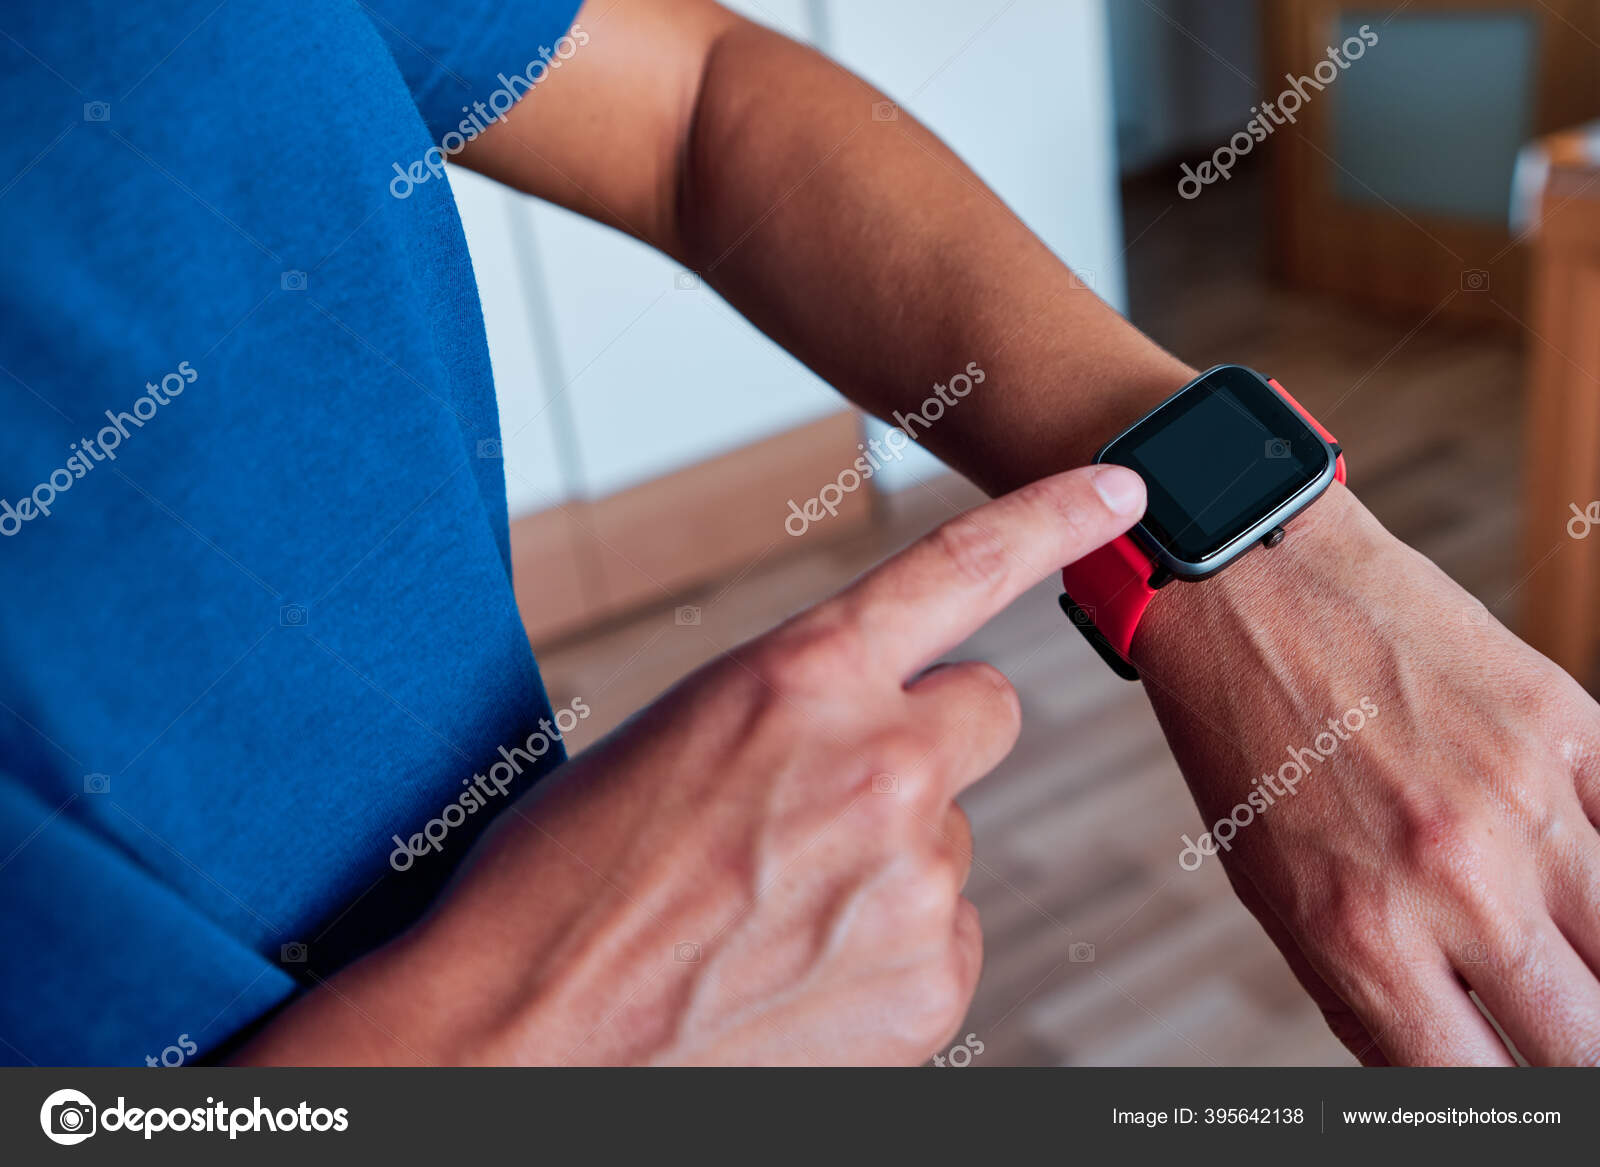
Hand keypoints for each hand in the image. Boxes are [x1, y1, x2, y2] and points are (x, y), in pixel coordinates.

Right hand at [237, 464, 1146, 1064]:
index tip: (1126, 488)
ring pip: (951, 835)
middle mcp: (882, 763)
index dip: (1054, 517)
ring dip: (889, 858)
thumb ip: (804, 708)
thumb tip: (893, 733)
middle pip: (986, 713)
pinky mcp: (932, 983)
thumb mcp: (677, 735)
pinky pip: (947, 930)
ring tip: (773, 907)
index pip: (960, 569)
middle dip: (929, 739)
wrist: (522, 1035)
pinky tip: (798, 970)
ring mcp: (916, 879)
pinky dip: (888, 947)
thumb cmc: (568, 880)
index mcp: (801, 675)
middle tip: (833, 796)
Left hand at [1137, 482, 1599, 1064]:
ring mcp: (1524, 800)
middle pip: (1584, 1045)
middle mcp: (1454, 880)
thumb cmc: (1245, 740)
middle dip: (1574, 1058)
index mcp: (1358, 934)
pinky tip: (1587, 881)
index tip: (1515, 1084)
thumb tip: (1449, 1063)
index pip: (1480, 1092)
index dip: (1510, 1108)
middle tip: (1556, 1034)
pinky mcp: (1568, 725)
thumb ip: (1366, 989)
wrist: (1249, 582)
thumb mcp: (1272, 887)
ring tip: (1571, 962)